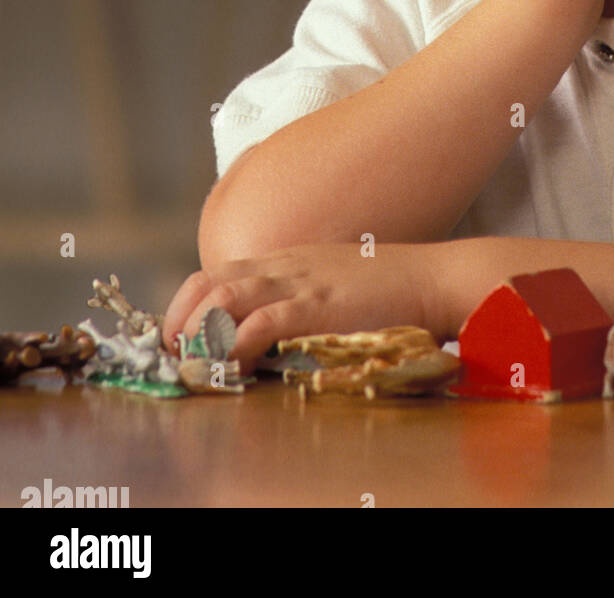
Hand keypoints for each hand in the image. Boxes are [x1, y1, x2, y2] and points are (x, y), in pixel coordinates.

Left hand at [161, 243, 436, 373]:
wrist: (429, 278)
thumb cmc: (385, 287)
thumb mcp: (328, 282)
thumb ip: (296, 297)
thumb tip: (265, 332)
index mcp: (282, 261)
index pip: (213, 274)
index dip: (183, 307)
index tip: (176, 340)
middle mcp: (281, 266)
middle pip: (206, 282)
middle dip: (178, 320)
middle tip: (175, 355)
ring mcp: (298, 283)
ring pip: (223, 297)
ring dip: (198, 332)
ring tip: (196, 361)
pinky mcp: (317, 305)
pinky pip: (262, 320)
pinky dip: (236, 342)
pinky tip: (234, 362)